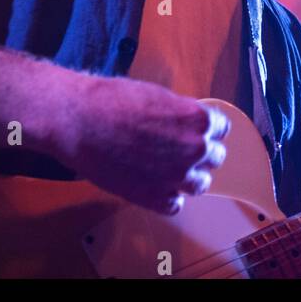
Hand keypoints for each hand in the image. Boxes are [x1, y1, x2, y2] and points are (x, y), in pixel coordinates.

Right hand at [51, 75, 228, 215]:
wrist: (79, 121)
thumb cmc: (113, 101)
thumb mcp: (158, 96)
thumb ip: (181, 114)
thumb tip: (190, 124)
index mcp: (198, 119)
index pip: (221, 129)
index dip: (207, 129)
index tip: (196, 131)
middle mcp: (194, 149)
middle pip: (214, 157)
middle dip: (199, 153)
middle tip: (179, 150)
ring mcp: (176, 177)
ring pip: (200, 184)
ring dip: (188, 177)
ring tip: (169, 170)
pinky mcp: (154, 198)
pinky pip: (175, 205)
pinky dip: (167, 198)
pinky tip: (154, 186)